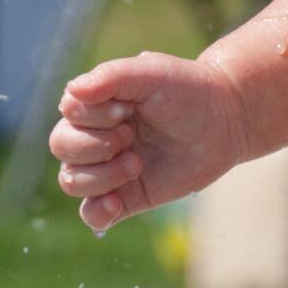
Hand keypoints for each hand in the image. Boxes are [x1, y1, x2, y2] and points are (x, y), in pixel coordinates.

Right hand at [49, 54, 249, 234]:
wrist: (225, 120)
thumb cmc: (187, 89)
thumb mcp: (150, 72)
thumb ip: (110, 77)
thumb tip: (73, 91)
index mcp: (95, 104)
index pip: (69, 114)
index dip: (94, 116)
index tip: (129, 109)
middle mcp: (95, 135)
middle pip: (62, 147)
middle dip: (95, 145)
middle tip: (133, 137)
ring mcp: (107, 168)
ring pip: (71, 181)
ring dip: (101, 175)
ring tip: (137, 164)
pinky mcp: (126, 197)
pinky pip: (91, 214)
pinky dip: (96, 214)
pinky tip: (115, 205)